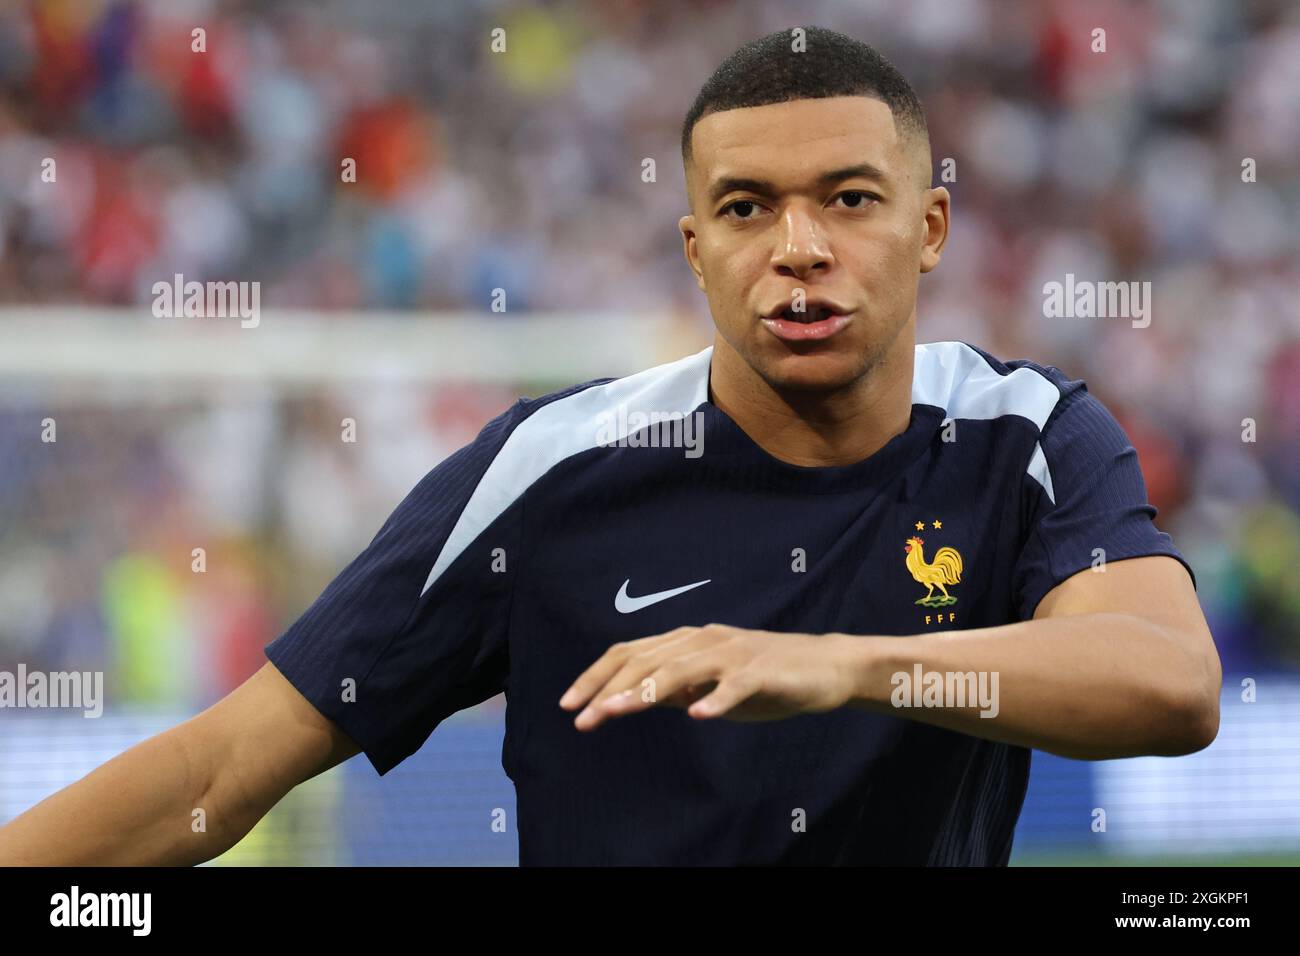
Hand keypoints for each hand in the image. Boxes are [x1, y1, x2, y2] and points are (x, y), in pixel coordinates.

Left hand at [558, 624, 864, 729]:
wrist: (822, 666)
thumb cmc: (761, 678)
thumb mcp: (708, 685)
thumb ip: (672, 689)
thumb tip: (630, 700)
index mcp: (686, 642)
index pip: (630, 654)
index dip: (596, 676)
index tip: (568, 704)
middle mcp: (703, 640)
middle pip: (646, 661)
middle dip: (608, 689)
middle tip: (581, 719)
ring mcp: (732, 654)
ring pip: (681, 670)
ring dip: (645, 692)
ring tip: (615, 712)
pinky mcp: (761, 672)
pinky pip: (734, 686)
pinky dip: (716, 699)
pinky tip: (698, 716)